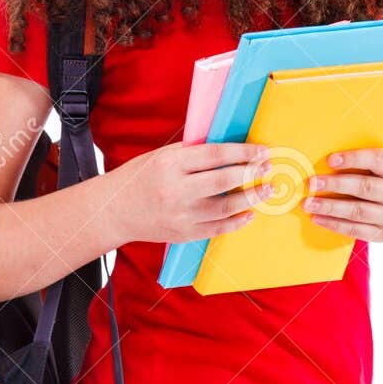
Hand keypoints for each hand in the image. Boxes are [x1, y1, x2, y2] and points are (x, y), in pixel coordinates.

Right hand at [108, 141, 273, 244]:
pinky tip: (250, 213)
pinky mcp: (184, 233)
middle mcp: (176, 190)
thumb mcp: (160, 157)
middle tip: (267, 167)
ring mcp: (181, 215)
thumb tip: (227, 149)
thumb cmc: (138, 179)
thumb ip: (190, 153)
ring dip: (252, 197)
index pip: (215, 156)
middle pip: (224, 181)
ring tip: (267, 189)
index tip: (261, 151)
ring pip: (226, 207)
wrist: (115, 211)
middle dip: (251, 173)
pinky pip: (218, 229)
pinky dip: (238, 222)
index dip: (242, 153)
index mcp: (170, 165)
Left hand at [302, 148, 382, 242]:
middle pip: (366, 187)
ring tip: (307, 203)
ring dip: (330, 207)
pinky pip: (356, 231)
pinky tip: (316, 218)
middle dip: (336, 185)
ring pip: (359, 211)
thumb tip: (341, 123)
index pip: (379, 160)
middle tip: (311, 182)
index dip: (354, 159)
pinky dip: (335, 225)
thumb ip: (366, 144)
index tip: (329, 159)